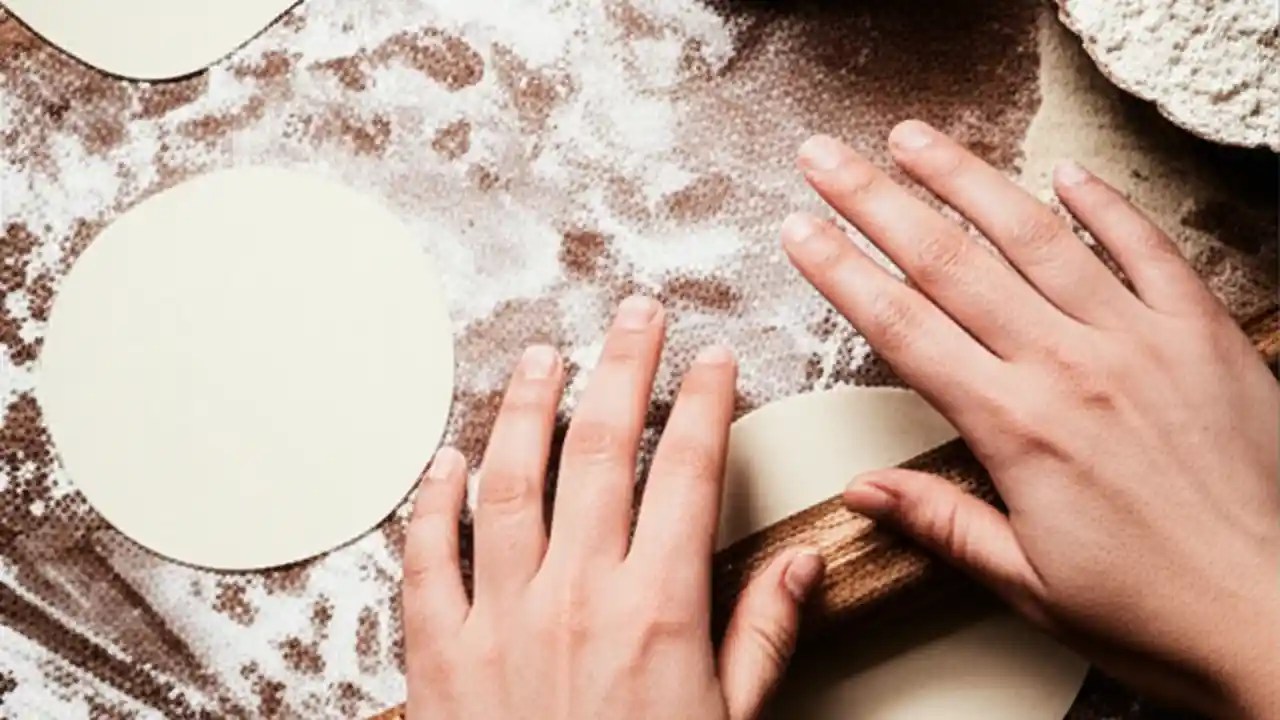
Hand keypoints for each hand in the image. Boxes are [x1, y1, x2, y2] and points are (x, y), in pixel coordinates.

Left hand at [400, 297, 825, 719]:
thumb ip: (765, 637)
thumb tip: (803, 563)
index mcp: (658, 610)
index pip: (689, 472)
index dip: (704, 403)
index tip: (713, 363)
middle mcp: (577, 596)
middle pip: (601, 449)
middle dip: (623, 368)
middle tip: (636, 317)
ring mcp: (500, 618)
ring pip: (510, 480)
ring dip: (529, 407)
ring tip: (545, 356)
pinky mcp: (438, 652)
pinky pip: (427, 556)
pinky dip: (434, 500)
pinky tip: (448, 460)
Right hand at [781, 122, 1279, 717]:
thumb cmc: (1158, 614)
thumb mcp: (1030, 586)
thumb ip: (942, 522)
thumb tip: (861, 489)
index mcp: (1017, 429)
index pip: (902, 328)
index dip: (840, 272)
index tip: (800, 231)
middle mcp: (1071, 366)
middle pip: (949, 262)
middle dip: (874, 200)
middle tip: (826, 158)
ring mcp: (1140, 339)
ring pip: (1036, 235)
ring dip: (965, 178)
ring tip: (915, 138)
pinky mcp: (1203, 333)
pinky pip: (1147, 248)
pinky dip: (1105, 205)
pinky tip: (1066, 174)